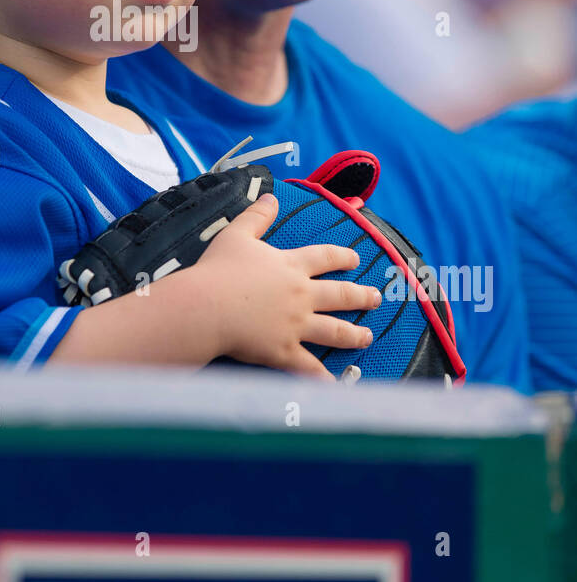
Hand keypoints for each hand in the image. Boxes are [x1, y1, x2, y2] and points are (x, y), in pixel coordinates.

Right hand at [195, 193, 380, 378]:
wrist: (207, 306)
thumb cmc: (218, 269)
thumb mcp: (236, 234)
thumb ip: (257, 216)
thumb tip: (271, 197)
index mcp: (291, 265)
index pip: (325, 257)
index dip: (342, 257)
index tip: (356, 259)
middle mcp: (300, 295)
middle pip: (339, 295)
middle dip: (361, 296)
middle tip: (376, 298)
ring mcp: (295, 325)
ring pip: (334, 331)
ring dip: (354, 334)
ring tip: (367, 337)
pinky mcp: (284, 351)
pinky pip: (309, 368)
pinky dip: (324, 379)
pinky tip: (338, 384)